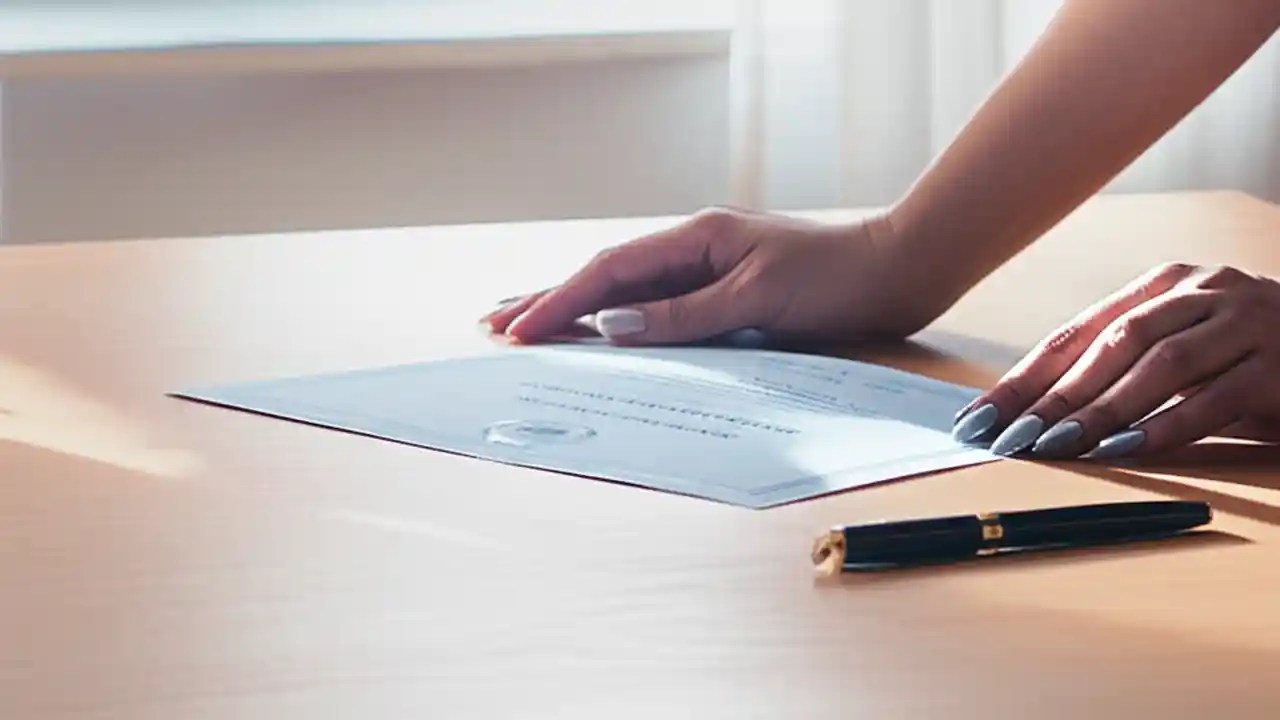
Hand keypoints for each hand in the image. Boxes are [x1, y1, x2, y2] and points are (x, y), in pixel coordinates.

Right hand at [484, 207, 949, 346]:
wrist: (898, 272)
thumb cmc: (837, 279)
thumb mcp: (758, 298)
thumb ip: (685, 315)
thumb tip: (613, 326)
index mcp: (697, 237)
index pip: (611, 272)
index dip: (561, 302)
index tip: (519, 330)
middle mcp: (695, 249)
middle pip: (607, 276)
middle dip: (551, 300)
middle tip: (496, 323)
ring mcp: (709, 269)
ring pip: (628, 292)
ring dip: (577, 310)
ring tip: (527, 323)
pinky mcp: (726, 293)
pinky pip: (660, 308)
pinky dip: (622, 321)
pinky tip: (601, 331)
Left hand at [953, 262, 1279, 458]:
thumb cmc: (1249, 358)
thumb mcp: (1181, 352)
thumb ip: (1121, 367)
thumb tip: (1036, 411)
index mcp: (1165, 284)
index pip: (1077, 332)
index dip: (1024, 377)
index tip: (979, 417)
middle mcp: (1203, 291)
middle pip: (1113, 343)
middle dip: (1054, 395)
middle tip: (1010, 437)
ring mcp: (1246, 321)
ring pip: (1159, 364)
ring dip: (1101, 409)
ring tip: (1057, 445)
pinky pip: (1214, 397)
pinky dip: (1166, 425)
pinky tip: (1128, 449)